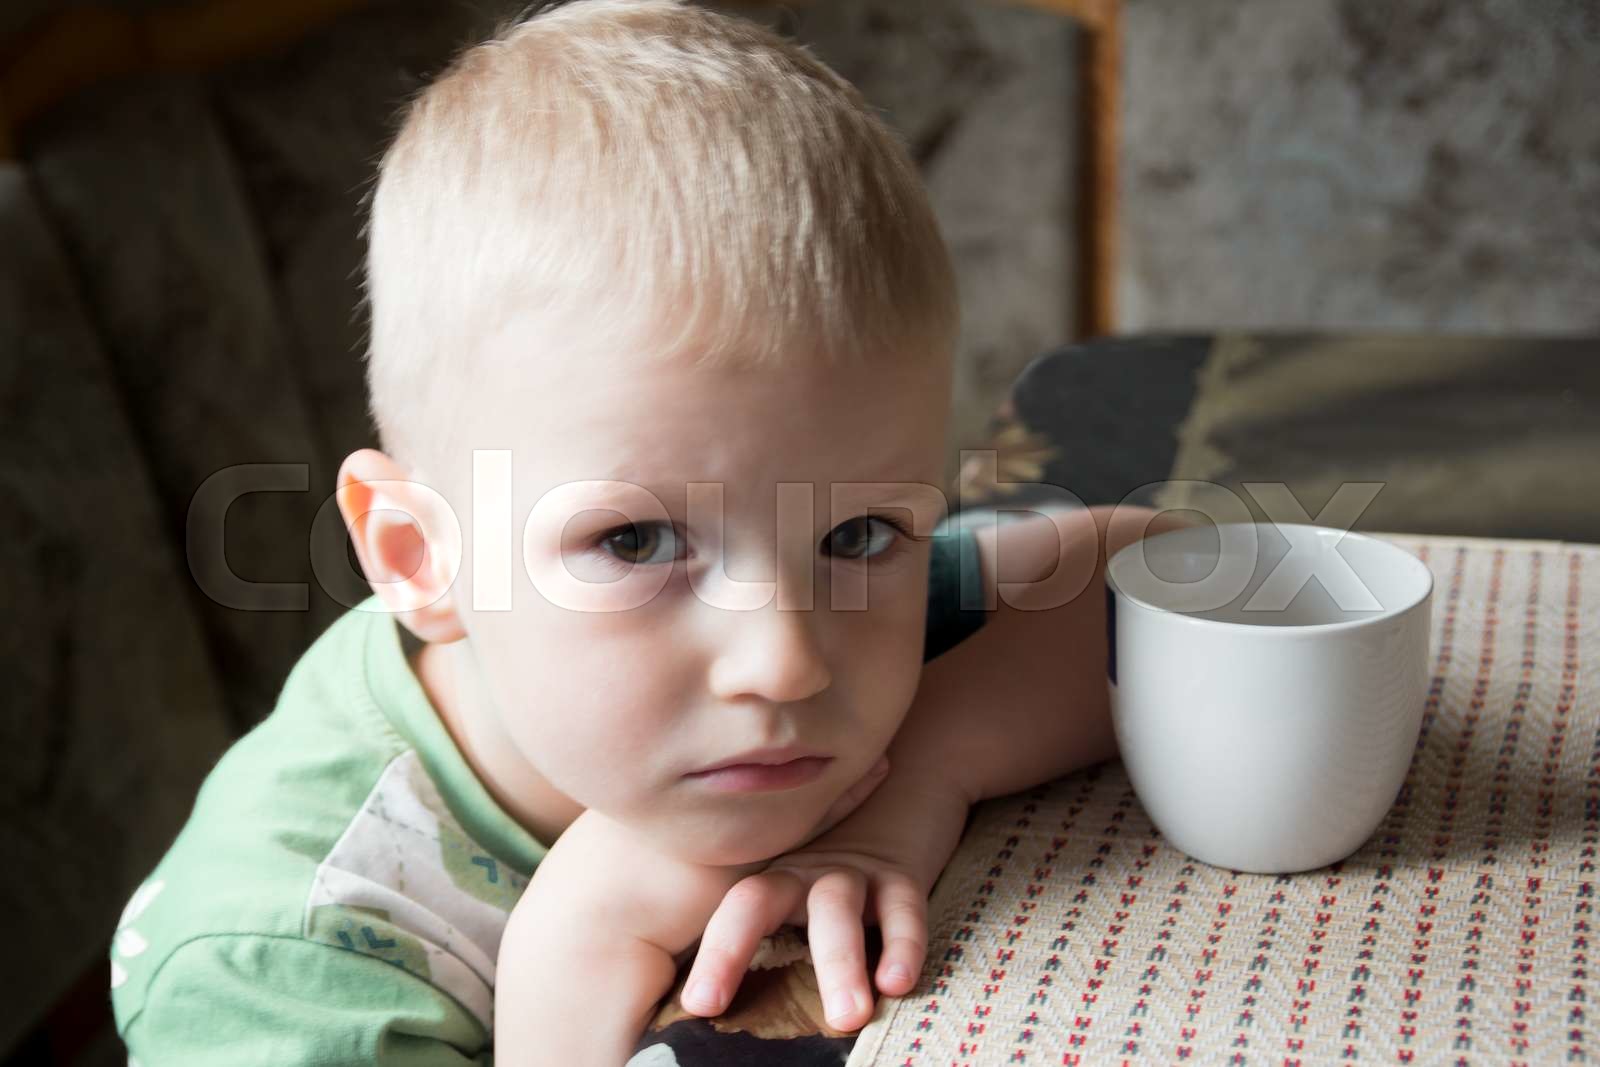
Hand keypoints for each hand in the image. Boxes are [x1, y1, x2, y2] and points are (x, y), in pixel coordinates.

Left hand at [678, 773, 972, 1032]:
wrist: (900, 795)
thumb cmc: (834, 875)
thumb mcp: (793, 899)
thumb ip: (763, 944)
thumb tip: (705, 1016)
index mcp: (768, 884)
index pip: (728, 912)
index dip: (710, 953)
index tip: (695, 1002)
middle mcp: (799, 873)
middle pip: (755, 901)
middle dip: (728, 951)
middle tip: (707, 1006)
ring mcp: (850, 870)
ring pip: (834, 909)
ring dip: (838, 963)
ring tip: (847, 1017)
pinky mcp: (900, 875)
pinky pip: (902, 907)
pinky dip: (902, 944)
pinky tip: (897, 983)